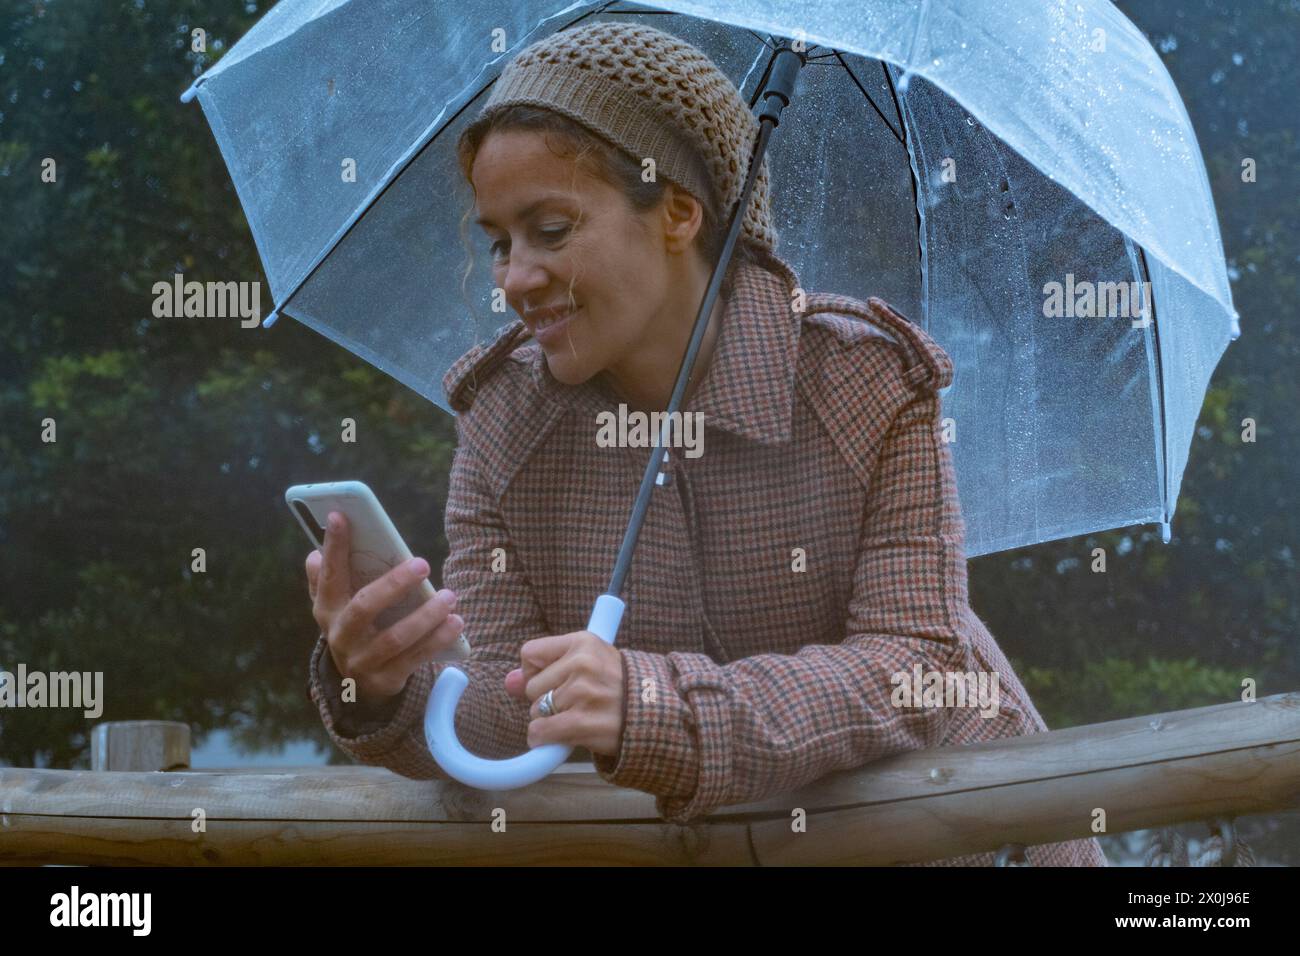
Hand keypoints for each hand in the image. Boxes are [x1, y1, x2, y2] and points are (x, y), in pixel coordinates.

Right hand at [306, 511, 463, 705]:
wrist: (359, 683)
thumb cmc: (356, 627)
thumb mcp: (338, 605)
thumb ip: (327, 580)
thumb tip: (314, 553)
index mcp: (327, 610)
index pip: (329, 575)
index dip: (333, 547)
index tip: (340, 516)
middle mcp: (340, 636)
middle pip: (365, 607)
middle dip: (394, 584)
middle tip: (423, 563)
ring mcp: (361, 661)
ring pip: (395, 638)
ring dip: (426, 616)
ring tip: (450, 596)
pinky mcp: (385, 680)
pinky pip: (415, 659)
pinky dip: (438, 640)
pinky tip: (456, 622)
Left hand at [504, 631, 624, 756]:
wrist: (656, 713)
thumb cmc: (619, 687)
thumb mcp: (588, 664)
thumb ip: (545, 669)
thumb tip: (508, 682)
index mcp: (583, 641)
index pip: (530, 653)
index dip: (535, 671)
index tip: (552, 680)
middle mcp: (582, 663)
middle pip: (533, 687)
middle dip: (546, 699)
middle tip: (574, 703)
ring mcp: (582, 693)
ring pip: (536, 711)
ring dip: (550, 721)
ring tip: (579, 717)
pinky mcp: (582, 722)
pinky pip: (539, 731)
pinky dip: (543, 738)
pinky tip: (561, 736)